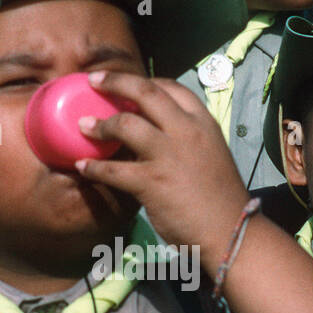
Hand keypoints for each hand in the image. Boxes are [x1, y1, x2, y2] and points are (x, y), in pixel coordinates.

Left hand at [75, 70, 249, 264]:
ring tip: (83, 126)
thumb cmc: (222, 198)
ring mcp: (168, 155)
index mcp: (203, 123)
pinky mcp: (152, 182)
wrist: (230, 230)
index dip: (146, 81)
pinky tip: (83, 166)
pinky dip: (94, 167)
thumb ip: (189, 140)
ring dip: (99, 125)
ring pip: (125, 124)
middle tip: (94, 82)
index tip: (128, 85)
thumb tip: (158, 137)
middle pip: (145, 92)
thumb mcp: (212, 155)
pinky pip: (113, 169)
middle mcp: (186, 131)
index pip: (172, 87)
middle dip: (115, 82)